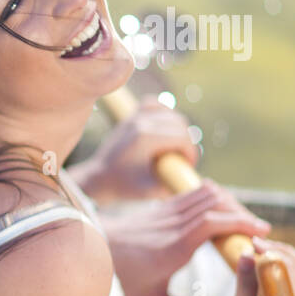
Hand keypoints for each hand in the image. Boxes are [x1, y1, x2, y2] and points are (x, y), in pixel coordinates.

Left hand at [74, 95, 198, 202]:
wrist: (99, 178)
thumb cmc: (123, 186)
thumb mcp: (149, 191)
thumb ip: (172, 186)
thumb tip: (195, 185)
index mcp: (145, 138)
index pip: (183, 137)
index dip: (191, 153)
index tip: (188, 166)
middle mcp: (139, 122)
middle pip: (180, 123)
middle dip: (187, 142)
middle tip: (182, 160)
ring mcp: (134, 116)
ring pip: (170, 113)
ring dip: (178, 129)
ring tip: (174, 147)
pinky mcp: (130, 116)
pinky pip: (154, 104)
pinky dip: (164, 114)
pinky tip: (165, 130)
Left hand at [102, 181, 271, 295]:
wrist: (94, 252)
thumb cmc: (124, 281)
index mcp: (173, 248)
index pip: (211, 223)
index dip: (240, 222)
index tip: (263, 232)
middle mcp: (171, 226)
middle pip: (215, 204)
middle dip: (243, 214)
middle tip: (259, 232)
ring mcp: (166, 213)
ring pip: (206, 194)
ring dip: (230, 203)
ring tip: (244, 223)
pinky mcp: (163, 207)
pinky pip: (194, 193)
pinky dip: (215, 198)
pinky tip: (224, 213)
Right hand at [219, 235, 294, 295]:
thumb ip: (245, 281)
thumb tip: (246, 253)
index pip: (294, 275)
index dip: (275, 253)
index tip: (254, 244)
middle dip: (283, 252)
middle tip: (258, 242)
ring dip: (287, 259)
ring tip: (264, 249)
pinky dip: (287, 269)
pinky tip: (269, 263)